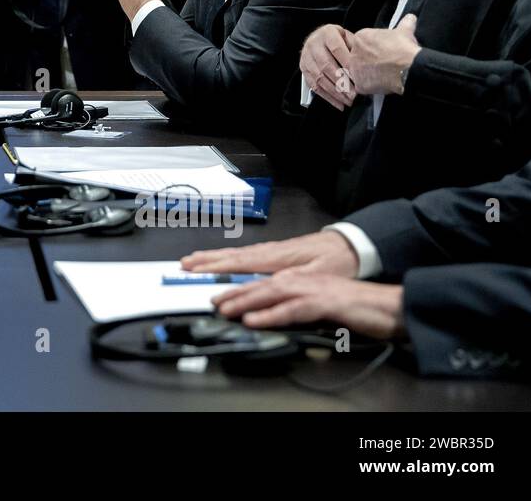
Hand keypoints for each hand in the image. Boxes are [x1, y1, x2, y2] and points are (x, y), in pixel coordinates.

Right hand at [181, 230, 359, 277]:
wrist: (347, 245)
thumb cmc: (335, 261)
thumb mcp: (317, 275)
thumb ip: (291, 280)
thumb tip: (267, 284)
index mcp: (276, 258)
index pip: (238, 264)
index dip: (215, 267)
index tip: (196, 271)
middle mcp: (268, 252)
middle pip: (230, 256)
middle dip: (205, 261)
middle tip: (182, 265)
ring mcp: (268, 251)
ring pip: (233, 254)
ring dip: (211, 257)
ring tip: (191, 260)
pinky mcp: (271, 253)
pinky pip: (241, 255)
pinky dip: (224, 256)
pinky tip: (218, 259)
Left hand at [212, 273, 404, 339]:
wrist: (389, 305)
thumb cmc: (356, 306)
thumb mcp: (320, 304)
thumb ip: (297, 305)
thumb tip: (272, 314)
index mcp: (300, 279)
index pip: (263, 281)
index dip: (238, 286)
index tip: (217, 294)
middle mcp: (302, 280)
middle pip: (260, 284)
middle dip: (233, 292)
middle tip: (212, 301)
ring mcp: (313, 289)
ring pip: (271, 292)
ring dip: (245, 301)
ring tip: (224, 309)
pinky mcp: (325, 302)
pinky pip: (292, 309)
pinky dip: (271, 314)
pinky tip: (254, 321)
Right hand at [300, 23, 356, 110]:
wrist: (319, 38)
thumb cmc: (338, 39)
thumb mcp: (347, 36)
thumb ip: (355, 47)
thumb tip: (366, 63)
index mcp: (326, 34)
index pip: (336, 49)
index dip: (347, 63)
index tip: (358, 76)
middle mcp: (313, 45)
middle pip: (326, 66)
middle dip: (341, 82)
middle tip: (354, 93)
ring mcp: (306, 58)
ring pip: (320, 78)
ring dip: (335, 92)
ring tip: (348, 100)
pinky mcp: (304, 70)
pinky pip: (314, 86)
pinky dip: (327, 97)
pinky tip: (338, 103)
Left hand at [344, 14, 419, 96]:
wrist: (408, 67)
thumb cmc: (404, 48)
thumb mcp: (405, 31)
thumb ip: (405, 23)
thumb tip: (410, 17)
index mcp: (361, 37)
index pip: (362, 43)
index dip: (373, 48)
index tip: (382, 52)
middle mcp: (354, 52)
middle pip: (358, 57)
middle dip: (368, 61)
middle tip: (381, 64)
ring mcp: (355, 69)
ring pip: (358, 72)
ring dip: (367, 73)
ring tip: (381, 75)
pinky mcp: (359, 84)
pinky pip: (361, 86)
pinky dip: (369, 86)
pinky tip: (380, 84)